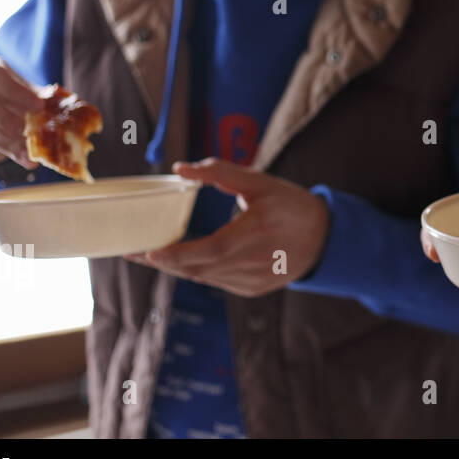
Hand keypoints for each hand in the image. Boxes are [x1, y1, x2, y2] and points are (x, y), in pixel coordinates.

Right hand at [0, 55, 42, 168]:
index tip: (38, 106)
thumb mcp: (32, 96)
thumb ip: (47, 99)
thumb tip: (71, 107)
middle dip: (4, 116)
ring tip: (26, 153)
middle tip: (26, 130)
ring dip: (3, 140)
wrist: (4, 116)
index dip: (15, 90)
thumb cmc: (20, 100)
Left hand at [124, 157, 329, 296]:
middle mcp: (255, 261)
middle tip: (133, 252)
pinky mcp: (253, 289)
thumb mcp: (261, 182)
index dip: (177, 255)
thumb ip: (220, 172)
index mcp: (257, 232)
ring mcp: (254, 280)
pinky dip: (198, 271)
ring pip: (204, 278)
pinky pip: (217, 282)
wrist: (325, 238)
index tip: (149, 252)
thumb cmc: (291, 205)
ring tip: (153, 254)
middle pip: (199, 268)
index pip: (210, 250)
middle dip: (164, 261)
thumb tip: (181, 168)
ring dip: (178, 267)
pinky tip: (186, 260)